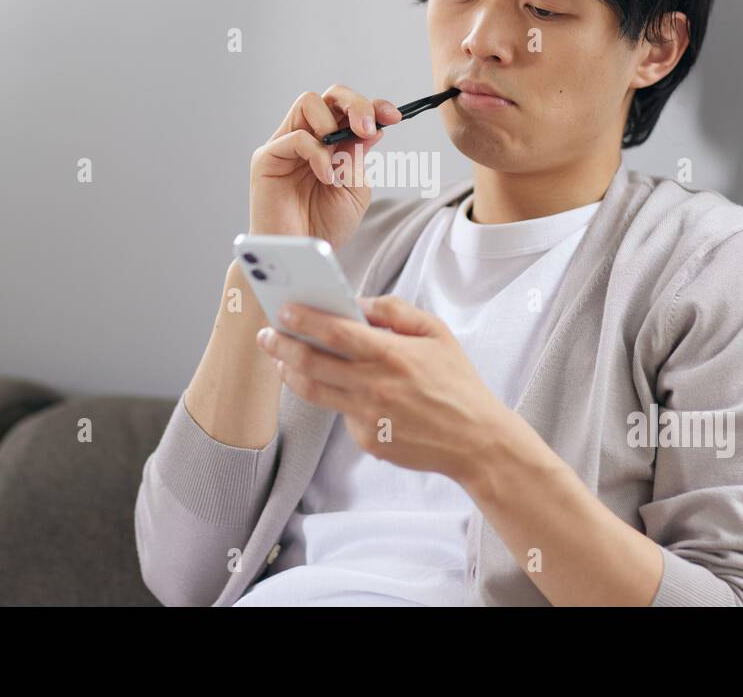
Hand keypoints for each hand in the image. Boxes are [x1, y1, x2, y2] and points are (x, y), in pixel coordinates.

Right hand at [248, 85, 401, 248]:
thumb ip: (358, 158)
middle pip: (329, 96)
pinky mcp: (267, 159)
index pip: (348, 110)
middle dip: (356, 103)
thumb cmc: (324, 227)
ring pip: (308, 102)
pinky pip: (296, 137)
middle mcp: (307, 139)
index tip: (395, 116)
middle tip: (368, 127)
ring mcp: (285, 146)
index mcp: (330, 144)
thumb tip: (370, 128)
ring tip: (340, 157)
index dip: (372, 106)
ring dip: (332, 123)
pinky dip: (317, 154)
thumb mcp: (354, 190)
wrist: (301, 257)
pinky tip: (326, 177)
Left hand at [255, 294, 509, 486]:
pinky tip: (341, 389)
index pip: (336, 333)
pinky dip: (336, 398)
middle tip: (266, 336)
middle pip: (312, 364)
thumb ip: (395, 311)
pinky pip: (340, 414)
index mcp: (392, 355)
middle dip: (282, 346)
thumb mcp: (436, 333)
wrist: (476, 440)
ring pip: (313, 392)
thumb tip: (356, 302)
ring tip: (282, 360)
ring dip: (291, 373)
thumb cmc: (457, 382)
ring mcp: (367, 417)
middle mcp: (374, 387)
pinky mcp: (366, 440)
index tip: (283, 309)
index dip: (304, 320)